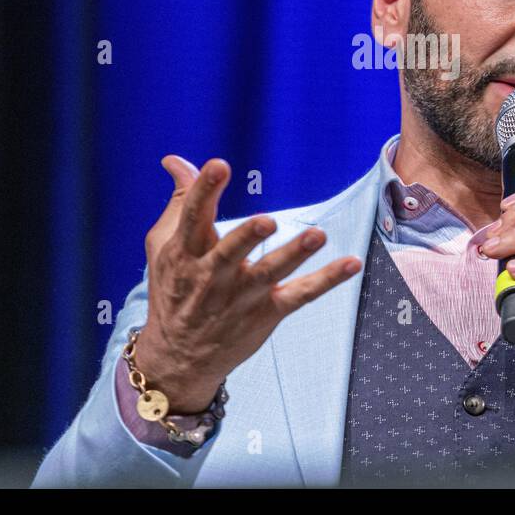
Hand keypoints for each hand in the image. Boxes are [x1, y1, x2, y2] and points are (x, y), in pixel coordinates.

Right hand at [137, 156, 361, 412]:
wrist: (178, 355)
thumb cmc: (174, 289)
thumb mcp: (163, 245)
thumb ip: (180, 200)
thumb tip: (175, 159)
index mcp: (184, 254)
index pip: (192, 218)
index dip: (204, 191)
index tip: (218, 165)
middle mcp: (211, 276)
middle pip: (230, 253)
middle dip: (248, 237)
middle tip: (266, 220)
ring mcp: (241, 296)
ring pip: (269, 274)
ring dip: (293, 255)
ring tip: (316, 236)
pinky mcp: (267, 312)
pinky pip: (300, 295)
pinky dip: (326, 281)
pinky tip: (351, 264)